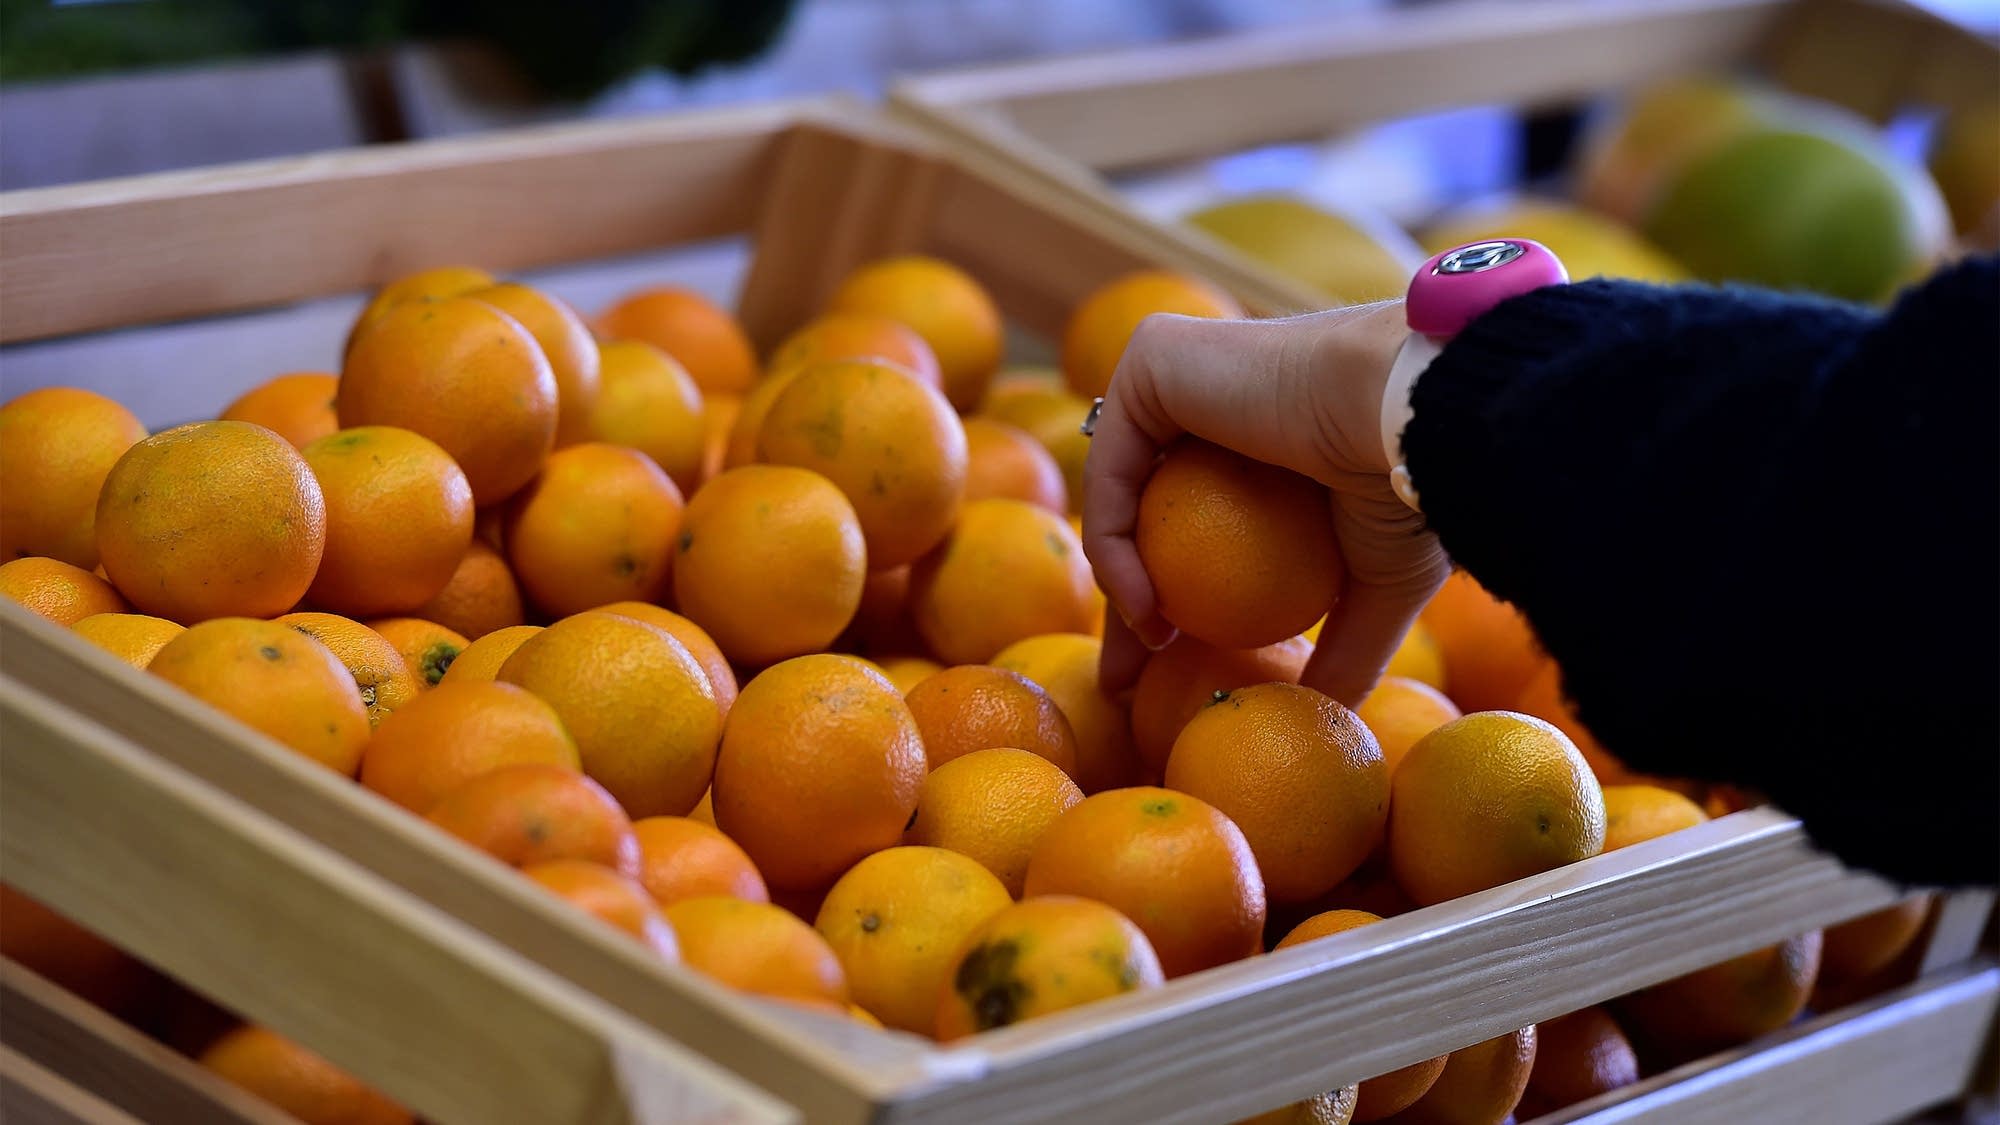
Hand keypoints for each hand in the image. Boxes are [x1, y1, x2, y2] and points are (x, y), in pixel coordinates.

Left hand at [1080, 301, 1450, 705]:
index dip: (1171, 602)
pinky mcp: (1154, 356)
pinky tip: (1146, 613)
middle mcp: (1219, 393)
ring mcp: (1183, 367)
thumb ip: (1343, 648)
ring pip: (1123, 495)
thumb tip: (1319, 719)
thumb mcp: (1376, 587)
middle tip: (1123, 682)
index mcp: (1267, 436)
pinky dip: (1114, 548)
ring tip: (1140, 660)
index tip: (1161, 675)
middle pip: (1146, 513)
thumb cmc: (1413, 489)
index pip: (1193, 527)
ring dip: (1118, 587)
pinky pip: (1113, 470)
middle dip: (1125, 603)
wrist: (1416, 411)